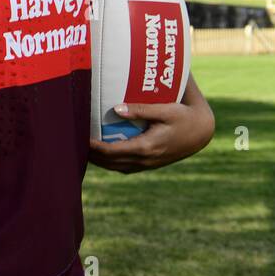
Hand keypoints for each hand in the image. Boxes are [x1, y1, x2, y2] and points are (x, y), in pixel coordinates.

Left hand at [89, 96, 214, 172]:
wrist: (202, 132)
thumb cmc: (183, 116)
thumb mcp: (165, 109)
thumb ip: (141, 109)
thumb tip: (116, 108)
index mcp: (146, 147)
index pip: (111, 151)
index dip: (92, 147)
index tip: (78, 137)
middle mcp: (145, 159)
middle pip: (109, 162)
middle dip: (90, 154)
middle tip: (73, 143)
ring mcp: (148, 164)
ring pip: (116, 167)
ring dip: (98, 161)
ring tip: (81, 149)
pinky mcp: (150, 164)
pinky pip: (124, 167)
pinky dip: (110, 162)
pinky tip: (100, 154)